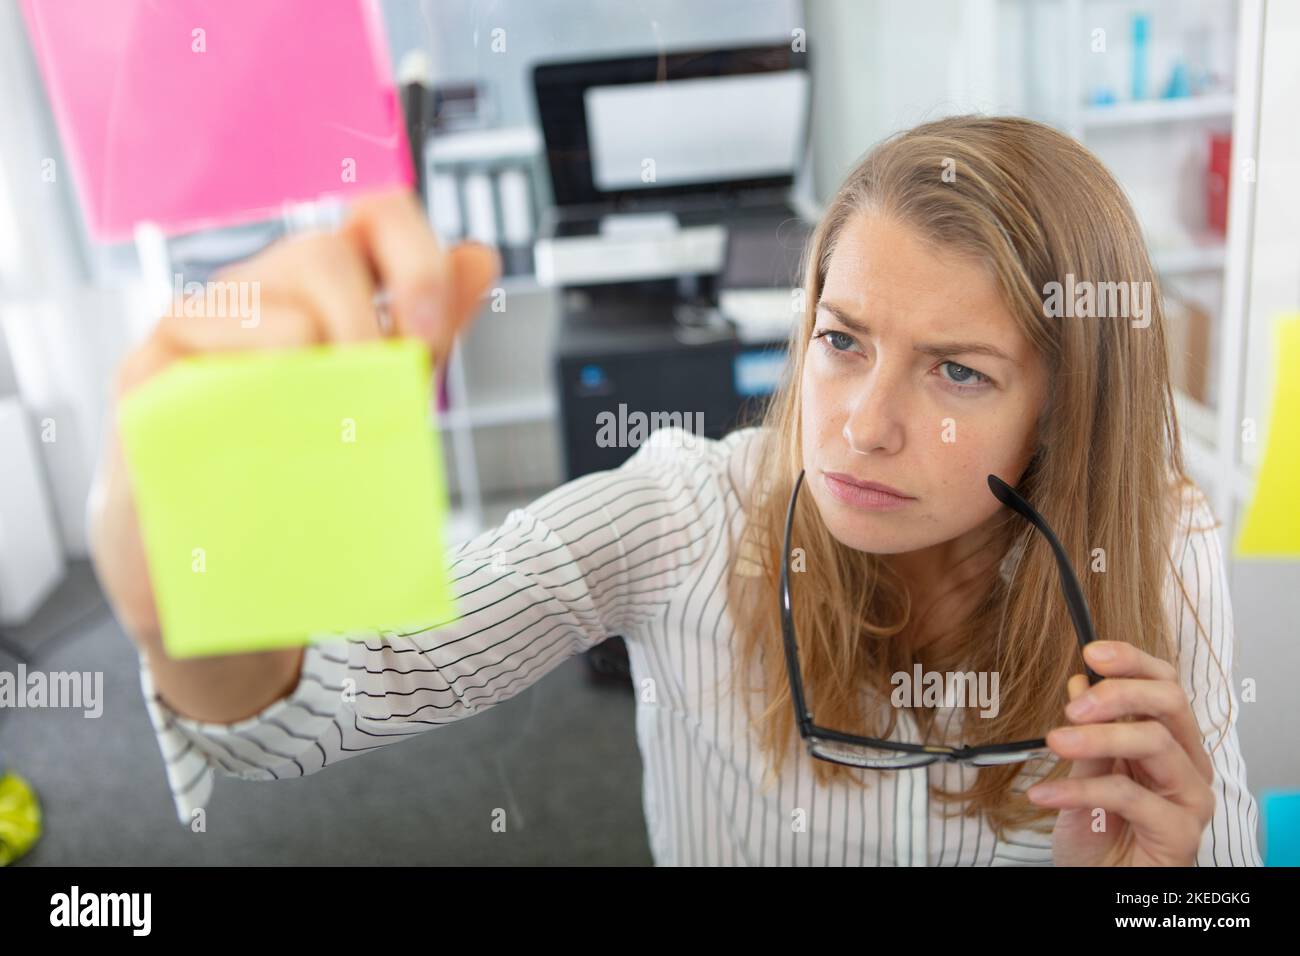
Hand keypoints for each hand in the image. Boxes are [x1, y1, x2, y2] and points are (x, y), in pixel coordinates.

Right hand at [88, 190, 498, 716]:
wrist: (222, 551)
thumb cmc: (308, 460)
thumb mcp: (388, 391)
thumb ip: (432, 326)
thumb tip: (479, 255)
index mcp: (321, 279)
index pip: (375, 212)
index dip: (414, 262)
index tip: (428, 340)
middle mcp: (259, 285)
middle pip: (326, 253)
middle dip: (376, 333)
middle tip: (383, 404)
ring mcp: (198, 320)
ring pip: (290, 319)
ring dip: (332, 389)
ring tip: (327, 440)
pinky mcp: (149, 371)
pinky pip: (220, 368)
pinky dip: (266, 414)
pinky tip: (267, 449)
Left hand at [1026, 640, 1215, 865]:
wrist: (1102, 884)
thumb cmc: (1101, 832)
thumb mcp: (1086, 774)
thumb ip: (1089, 731)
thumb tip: (1079, 682)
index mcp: (1171, 742)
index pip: (1165, 685)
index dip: (1132, 661)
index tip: (1092, 652)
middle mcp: (1189, 765)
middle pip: (1169, 704)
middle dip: (1119, 693)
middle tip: (1072, 706)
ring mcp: (1190, 798)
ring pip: (1153, 742)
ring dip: (1097, 738)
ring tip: (1055, 743)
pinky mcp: (1180, 833)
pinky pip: (1128, 795)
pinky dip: (1078, 790)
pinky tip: (1043, 794)